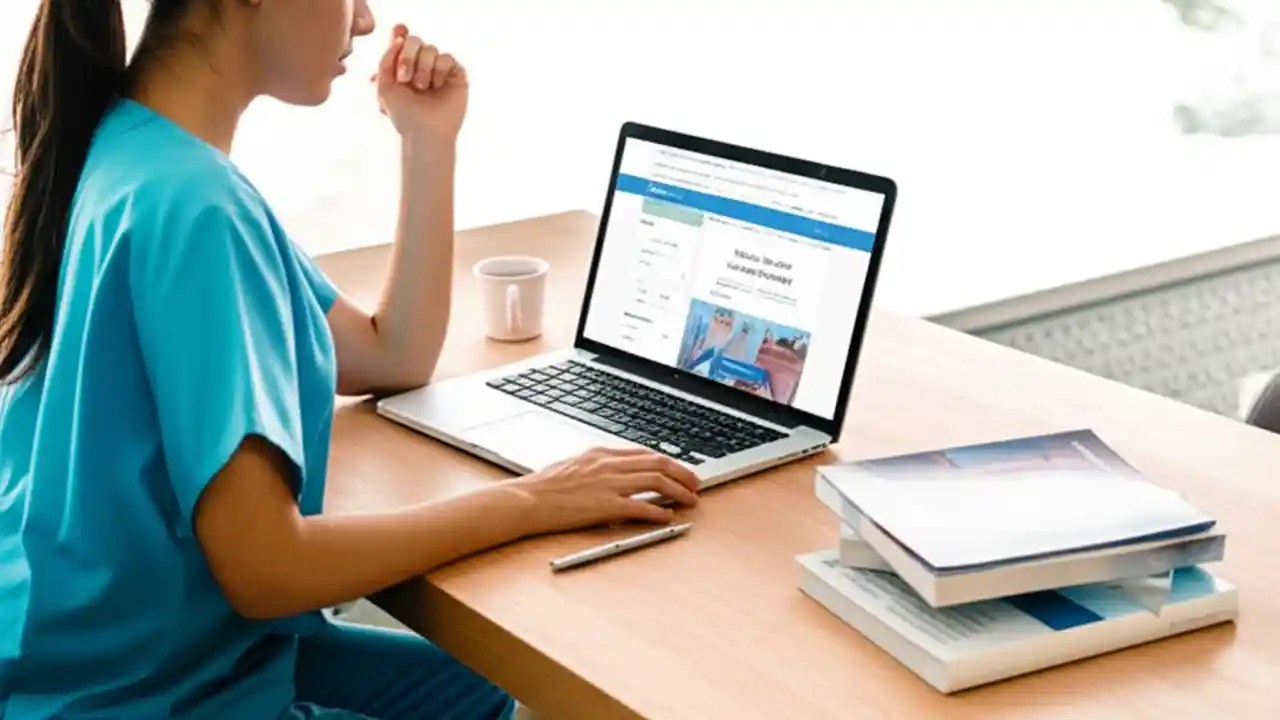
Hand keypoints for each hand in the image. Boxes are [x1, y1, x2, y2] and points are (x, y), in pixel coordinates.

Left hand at [373, 24, 467, 144]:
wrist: (424, 132)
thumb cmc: (403, 114)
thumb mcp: (384, 86)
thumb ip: (385, 60)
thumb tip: (399, 36)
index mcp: (403, 67)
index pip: (401, 41)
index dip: (399, 33)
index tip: (398, 32)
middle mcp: (421, 66)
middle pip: (415, 40)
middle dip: (407, 57)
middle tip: (404, 79)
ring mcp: (439, 70)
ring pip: (431, 49)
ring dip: (423, 68)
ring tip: (422, 88)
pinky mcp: (456, 75)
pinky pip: (447, 57)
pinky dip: (439, 71)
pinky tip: (437, 87)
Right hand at [509, 447, 699, 534]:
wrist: (526, 499)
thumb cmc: (543, 487)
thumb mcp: (573, 466)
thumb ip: (597, 467)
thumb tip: (615, 474)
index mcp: (601, 453)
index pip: (644, 453)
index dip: (667, 462)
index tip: (678, 469)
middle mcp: (608, 464)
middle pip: (657, 463)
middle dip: (682, 472)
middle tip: (696, 483)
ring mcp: (608, 484)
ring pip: (656, 481)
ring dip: (678, 490)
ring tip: (690, 500)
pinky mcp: (605, 506)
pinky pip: (641, 507)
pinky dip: (659, 512)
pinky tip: (667, 517)